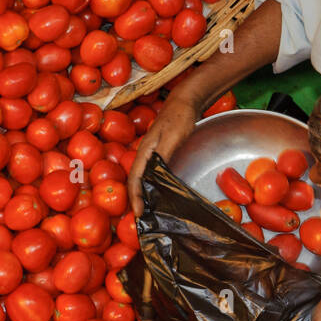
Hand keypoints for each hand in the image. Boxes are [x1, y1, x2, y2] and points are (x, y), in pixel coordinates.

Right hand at [128, 92, 199, 215]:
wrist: (185, 101)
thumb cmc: (179, 117)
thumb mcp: (172, 137)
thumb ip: (163, 155)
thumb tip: (154, 175)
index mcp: (144, 151)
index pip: (135, 179)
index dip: (135, 198)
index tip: (139, 214)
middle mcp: (144, 153)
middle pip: (135, 181)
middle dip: (136, 200)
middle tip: (143, 219)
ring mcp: (151, 153)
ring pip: (143, 178)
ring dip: (143, 194)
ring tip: (149, 211)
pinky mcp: (159, 152)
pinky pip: (151, 173)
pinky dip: (152, 185)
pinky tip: (159, 193)